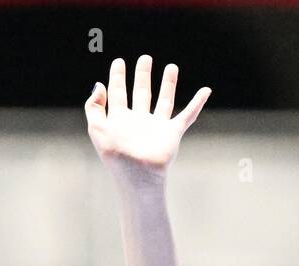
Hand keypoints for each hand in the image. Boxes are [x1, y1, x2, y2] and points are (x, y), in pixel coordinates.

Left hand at [85, 56, 209, 182]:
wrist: (138, 174)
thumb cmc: (116, 155)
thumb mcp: (97, 128)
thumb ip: (94, 106)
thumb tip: (98, 84)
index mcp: (120, 120)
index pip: (118, 93)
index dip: (117, 77)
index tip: (119, 61)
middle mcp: (138, 121)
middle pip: (141, 93)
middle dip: (142, 75)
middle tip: (145, 58)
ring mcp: (156, 127)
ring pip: (164, 100)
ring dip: (168, 83)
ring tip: (171, 66)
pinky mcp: (172, 132)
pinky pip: (187, 115)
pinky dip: (197, 103)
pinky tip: (205, 91)